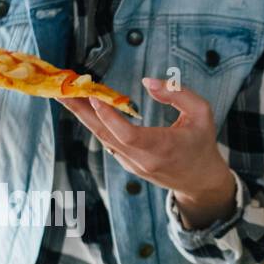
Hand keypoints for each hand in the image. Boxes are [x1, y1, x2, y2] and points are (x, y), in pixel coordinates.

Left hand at [63, 78, 235, 225]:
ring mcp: (132, 164)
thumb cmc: (202, 143)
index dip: (110, 118)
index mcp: (163, 148)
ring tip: (64, 92)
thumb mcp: (202, 113)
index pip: (130, 136)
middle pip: (105, 135)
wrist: (200, 180)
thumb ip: (178, 94)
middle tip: (61, 88)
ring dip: (81, 114)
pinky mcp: (127, 163)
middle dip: (81, 110)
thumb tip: (147, 82)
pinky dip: (94, 122)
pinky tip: (82, 105)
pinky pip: (107, 140)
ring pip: (102, 138)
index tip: (95, 97)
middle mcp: (144, 160)